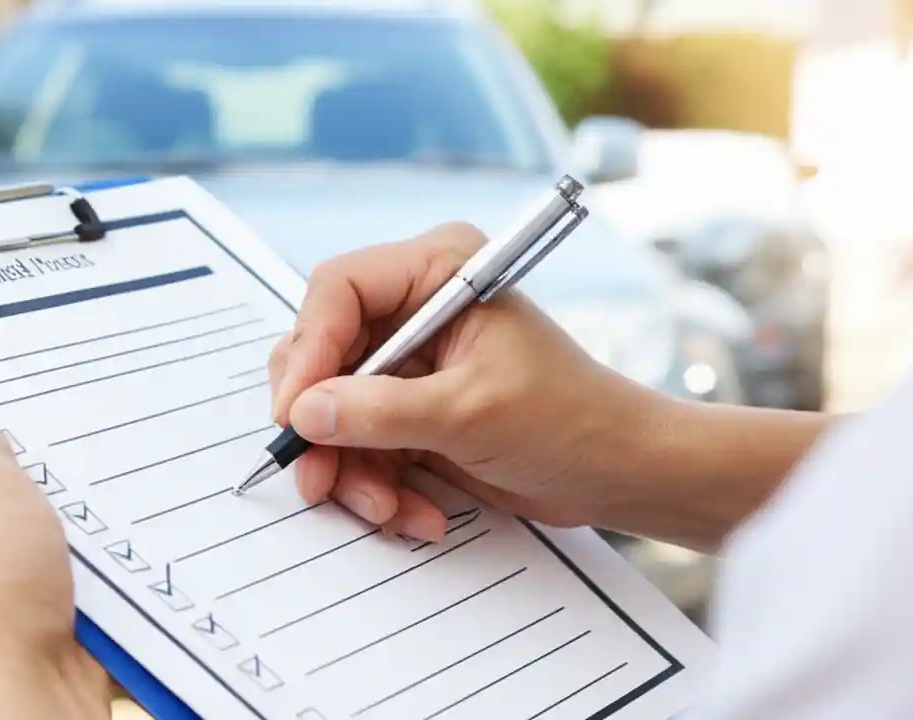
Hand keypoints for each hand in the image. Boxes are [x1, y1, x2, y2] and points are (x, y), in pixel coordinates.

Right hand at [269, 222, 675, 541]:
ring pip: (332, 409)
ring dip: (352, 470)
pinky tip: (414, 513)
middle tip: (319, 478)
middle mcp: (416, 305)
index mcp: (438, 270)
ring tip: (388, 509)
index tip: (294, 414)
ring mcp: (409, 360)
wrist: (617, 471)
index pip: (338, 290)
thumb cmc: (570, 420)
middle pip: (323, 354)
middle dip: (323, 426)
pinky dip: (376, 485)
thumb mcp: (470, 414)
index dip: (308, 350)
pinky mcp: (408, 407)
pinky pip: (358, 444)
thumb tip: (303, 413)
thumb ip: (381, 412)